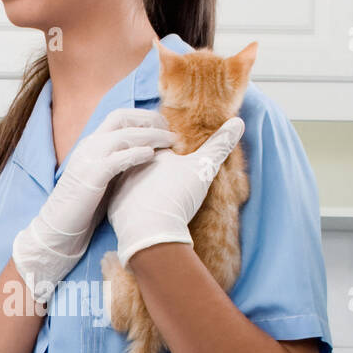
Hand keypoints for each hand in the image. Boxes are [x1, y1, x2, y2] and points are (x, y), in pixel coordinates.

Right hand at [11, 106, 175, 303]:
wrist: (58, 226)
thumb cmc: (84, 206)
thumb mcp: (103, 178)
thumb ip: (119, 163)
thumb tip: (147, 156)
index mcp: (92, 143)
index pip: (119, 116)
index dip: (143, 117)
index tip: (163, 126)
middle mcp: (90, 145)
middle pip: (122, 117)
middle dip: (149, 119)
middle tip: (170, 130)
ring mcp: (89, 158)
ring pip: (124, 135)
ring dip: (151, 135)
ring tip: (170, 142)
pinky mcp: (91, 175)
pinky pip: (118, 158)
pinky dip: (136, 153)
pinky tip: (152, 155)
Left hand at [107, 116, 244, 266]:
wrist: (151, 230)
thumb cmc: (177, 196)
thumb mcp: (204, 168)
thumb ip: (219, 145)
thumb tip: (239, 122)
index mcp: (151, 152)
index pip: (159, 141)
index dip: (169, 146)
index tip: (177, 151)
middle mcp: (131, 165)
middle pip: (142, 159)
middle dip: (151, 163)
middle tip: (165, 175)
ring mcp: (120, 186)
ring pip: (129, 180)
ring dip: (139, 184)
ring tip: (154, 194)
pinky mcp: (113, 208)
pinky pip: (121, 202)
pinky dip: (130, 204)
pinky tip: (141, 212)